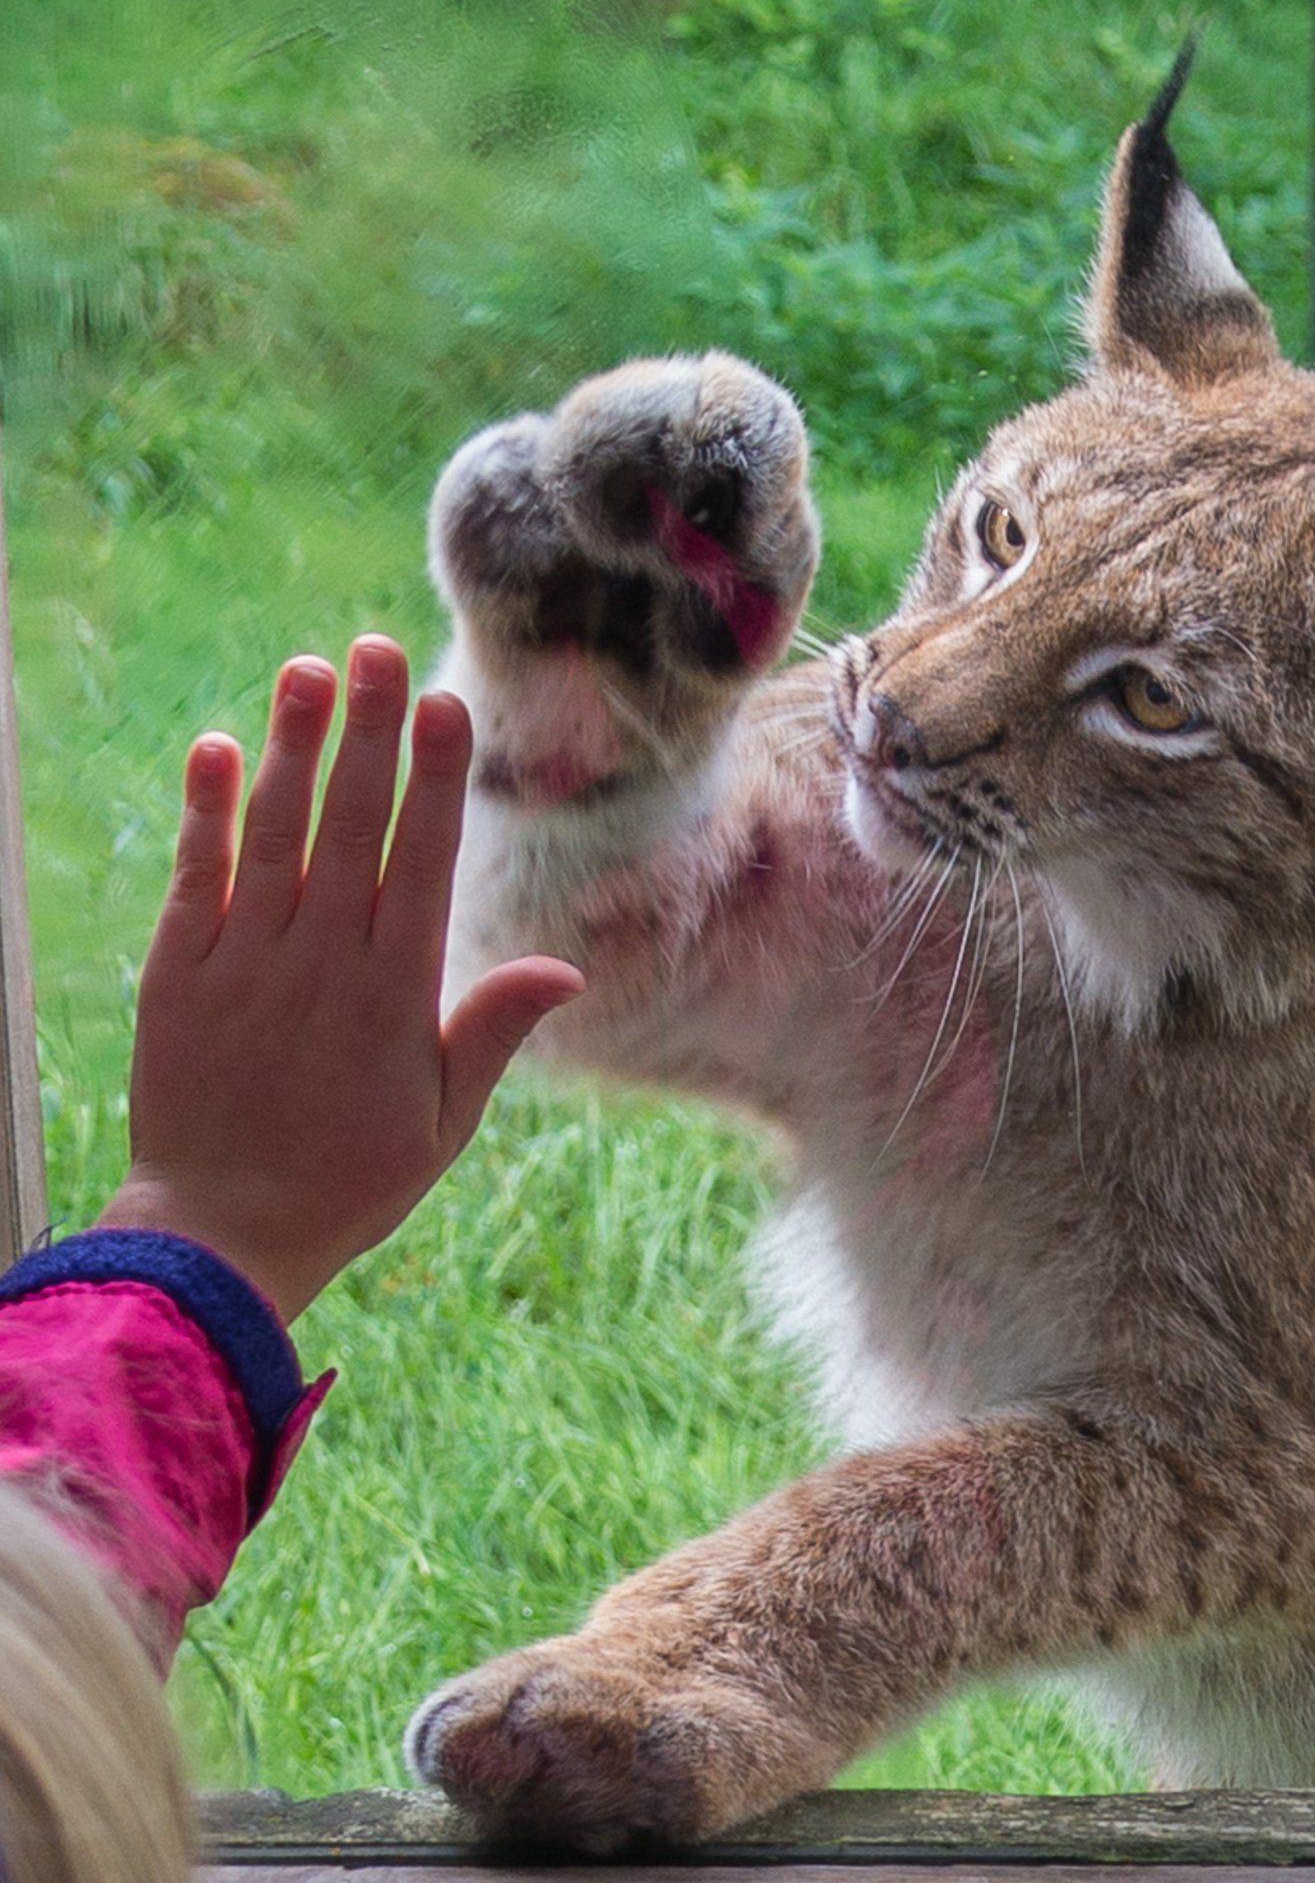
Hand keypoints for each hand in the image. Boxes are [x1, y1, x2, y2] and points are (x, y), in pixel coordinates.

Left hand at [96, 637, 583, 1320]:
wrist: (219, 1234)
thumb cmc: (350, 1180)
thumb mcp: (443, 1120)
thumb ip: (493, 1031)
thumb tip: (566, 967)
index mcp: (394, 994)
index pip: (421, 859)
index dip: (434, 777)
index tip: (445, 706)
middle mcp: (321, 962)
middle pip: (349, 823)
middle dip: (368, 730)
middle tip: (378, 648)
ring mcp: (245, 962)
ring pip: (274, 833)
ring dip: (294, 747)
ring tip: (310, 668)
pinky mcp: (179, 975)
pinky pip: (198, 877)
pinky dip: (208, 812)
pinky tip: (221, 747)